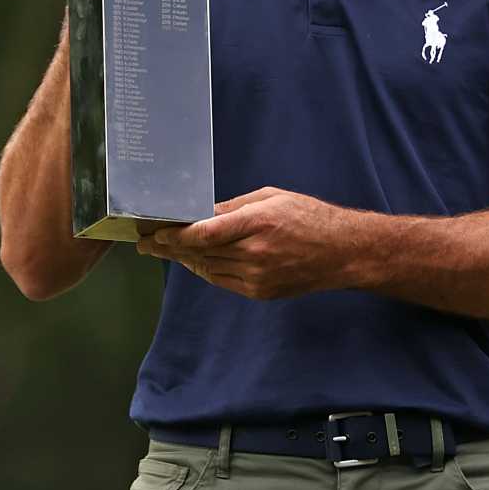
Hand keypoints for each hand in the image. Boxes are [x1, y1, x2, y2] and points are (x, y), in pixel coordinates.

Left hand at [137, 187, 368, 300]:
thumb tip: (201, 212)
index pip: (205, 233)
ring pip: (208, 268)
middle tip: (145, 244)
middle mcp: (255, 253)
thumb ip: (233, 207)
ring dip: (183, 260)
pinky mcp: (261, 292)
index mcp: (258, 223)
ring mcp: (258, 277)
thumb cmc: (310, 218)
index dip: (174, 235)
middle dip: (169, 247)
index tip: (153, 232)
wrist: (343, 253)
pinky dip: (205, 271)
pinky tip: (192, 262)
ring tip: (163, 251)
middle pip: (200, 252)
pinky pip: (222, 281)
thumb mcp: (272, 198)